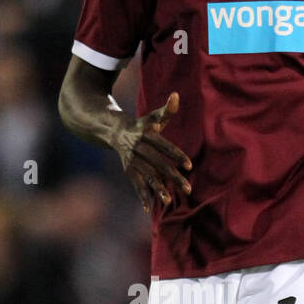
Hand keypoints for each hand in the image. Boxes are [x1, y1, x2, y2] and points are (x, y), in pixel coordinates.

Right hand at [112, 91, 191, 213]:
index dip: (176, 155)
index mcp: (146, 135)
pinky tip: (149, 209)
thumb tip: (176, 95)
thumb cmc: (142, 125)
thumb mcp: (153, 117)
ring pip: (146, 176)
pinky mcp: (128, 170)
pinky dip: (142, 196)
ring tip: (169, 201)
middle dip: (172, 177)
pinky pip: (136, 184)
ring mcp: (132, 161)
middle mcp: (138, 149)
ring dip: (157, 189)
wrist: (114, 132)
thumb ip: (167, 110)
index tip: (190, 166)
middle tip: (188, 188)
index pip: (164, 146)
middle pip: (157, 164)